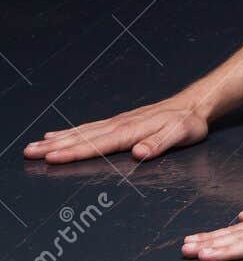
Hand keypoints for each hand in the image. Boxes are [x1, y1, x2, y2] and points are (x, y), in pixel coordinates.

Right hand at [22, 97, 209, 162]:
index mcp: (133, 130)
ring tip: (34, 145)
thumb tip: (139, 154)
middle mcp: (121, 124)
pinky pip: (90, 126)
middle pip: (83, 137)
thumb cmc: (189, 122)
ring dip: (57, 139)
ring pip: (82, 131)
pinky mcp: (121, 120)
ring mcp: (119, 121)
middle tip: (29, 152)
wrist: (195, 103)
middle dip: (55, 146)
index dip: (75, 152)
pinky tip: (58, 134)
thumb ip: (160, 143)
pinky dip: (71, 131)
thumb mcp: (181, 134)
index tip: (51, 157)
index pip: (99, 144)